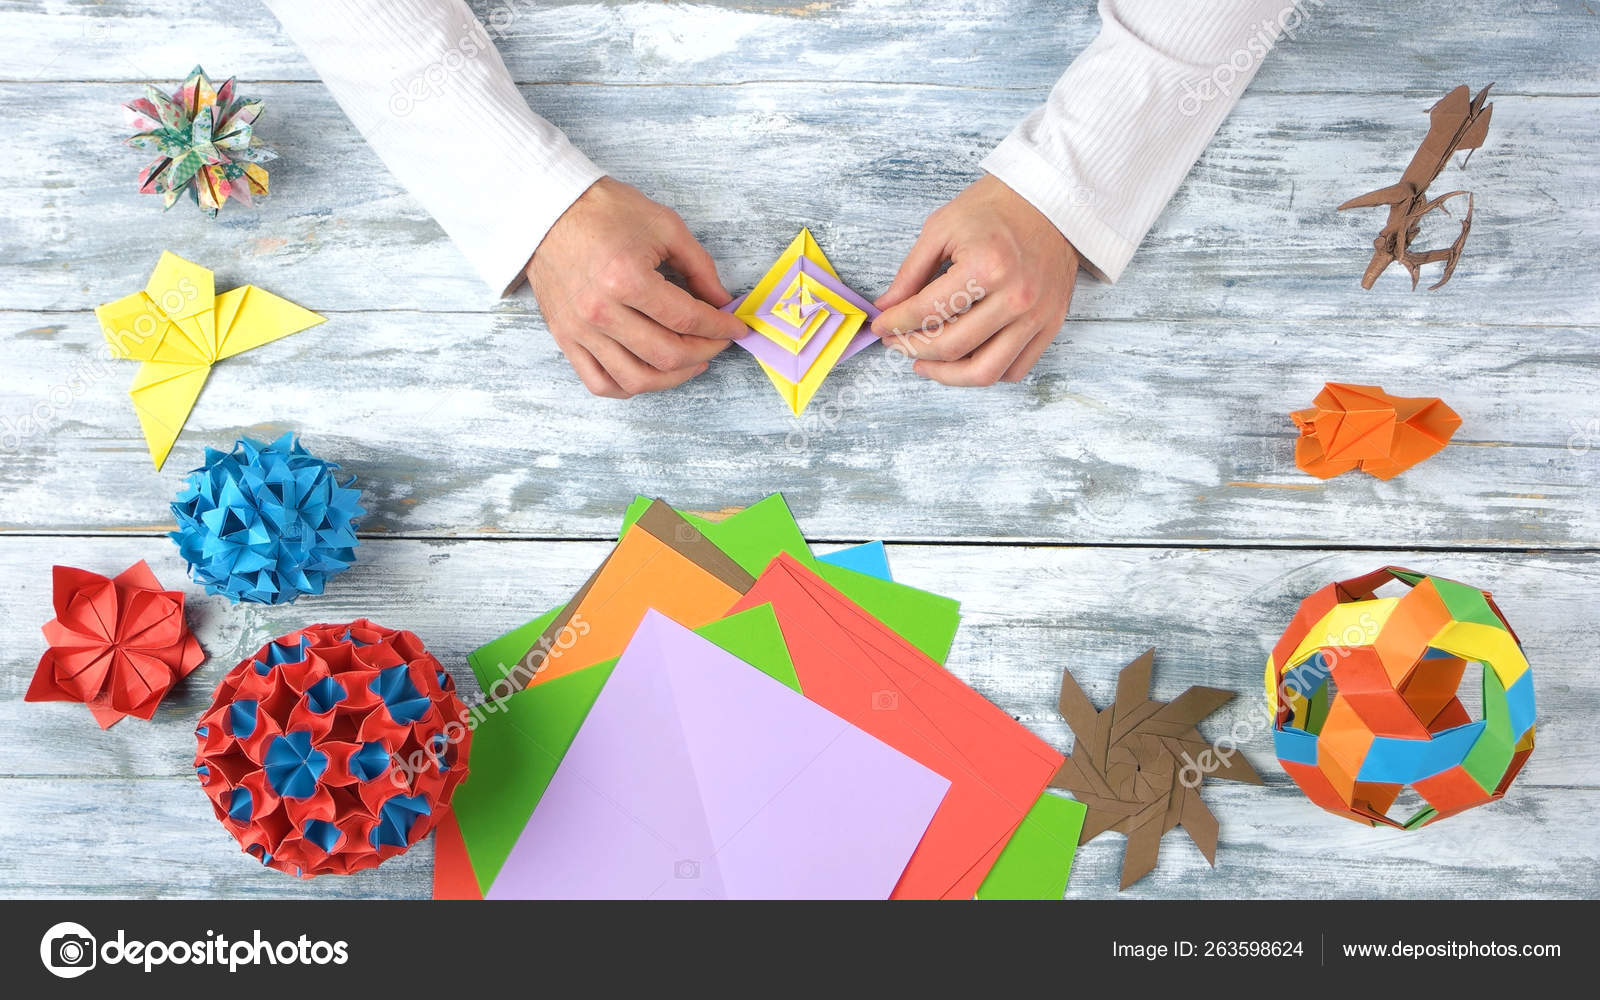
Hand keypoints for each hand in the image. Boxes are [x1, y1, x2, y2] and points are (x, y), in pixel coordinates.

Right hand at [526, 178, 747, 397]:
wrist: (547, 209)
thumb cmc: (604, 211)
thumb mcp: (664, 226)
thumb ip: (700, 267)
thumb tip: (721, 302)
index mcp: (626, 278)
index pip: (688, 319)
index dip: (721, 327)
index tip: (736, 326)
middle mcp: (601, 311)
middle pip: (667, 355)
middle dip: (705, 352)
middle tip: (718, 341)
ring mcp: (580, 330)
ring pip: (637, 379)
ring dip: (674, 377)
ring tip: (692, 362)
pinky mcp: (565, 339)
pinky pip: (600, 383)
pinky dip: (630, 387)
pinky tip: (651, 373)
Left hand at [873, 174, 1079, 385]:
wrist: (1051, 202)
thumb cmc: (995, 208)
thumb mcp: (942, 228)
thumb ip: (911, 273)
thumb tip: (887, 308)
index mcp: (985, 266)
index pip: (927, 312)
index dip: (894, 323)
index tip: (880, 326)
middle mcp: (1015, 297)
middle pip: (952, 347)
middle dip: (912, 349)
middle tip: (896, 343)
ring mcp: (1036, 315)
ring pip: (985, 372)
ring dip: (946, 375)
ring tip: (924, 363)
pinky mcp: (1051, 325)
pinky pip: (1014, 369)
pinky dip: (984, 373)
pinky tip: (963, 359)